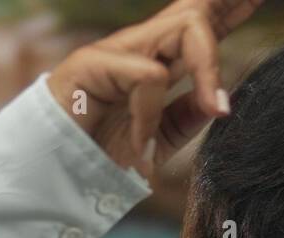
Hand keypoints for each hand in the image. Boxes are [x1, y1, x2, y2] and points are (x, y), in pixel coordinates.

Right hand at [47, 0, 263, 176]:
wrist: (55, 174)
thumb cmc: (101, 152)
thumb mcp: (159, 138)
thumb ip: (186, 116)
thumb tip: (220, 103)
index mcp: (158, 62)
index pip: (199, 25)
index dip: (228, 9)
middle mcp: (140, 48)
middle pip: (193, 10)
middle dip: (224, 1)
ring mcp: (116, 51)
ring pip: (181, 29)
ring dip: (207, 68)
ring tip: (215, 107)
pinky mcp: (92, 63)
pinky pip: (149, 76)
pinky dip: (151, 113)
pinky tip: (140, 143)